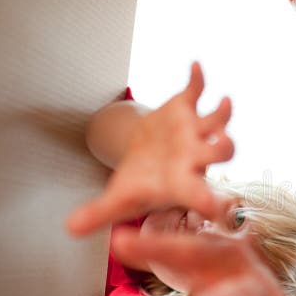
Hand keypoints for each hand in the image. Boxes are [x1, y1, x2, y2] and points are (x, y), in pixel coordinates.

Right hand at [67, 63, 233, 235]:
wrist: (145, 158)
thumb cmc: (139, 184)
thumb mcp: (119, 199)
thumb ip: (99, 214)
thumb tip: (69, 229)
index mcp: (183, 184)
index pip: (199, 195)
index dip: (210, 201)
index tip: (216, 206)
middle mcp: (196, 157)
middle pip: (219, 153)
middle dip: (224, 149)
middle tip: (226, 145)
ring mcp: (194, 132)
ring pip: (216, 121)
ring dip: (222, 112)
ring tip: (225, 100)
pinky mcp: (186, 109)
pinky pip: (195, 91)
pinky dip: (196, 79)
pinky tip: (195, 66)